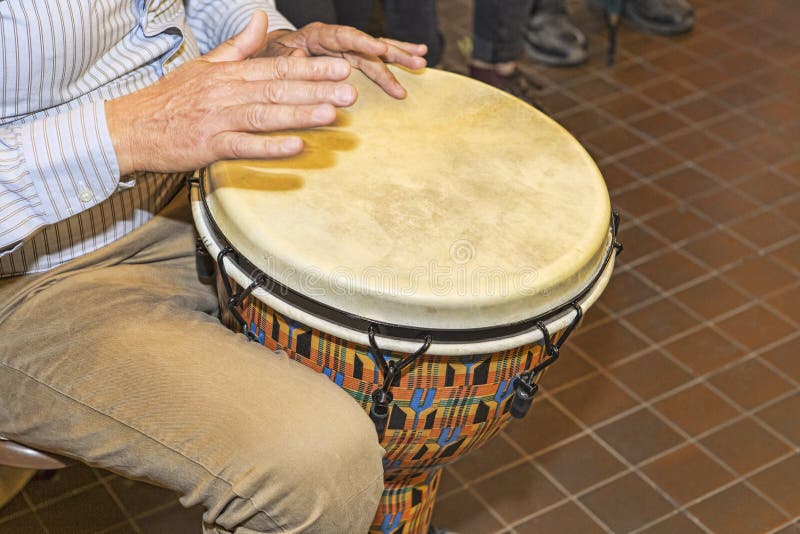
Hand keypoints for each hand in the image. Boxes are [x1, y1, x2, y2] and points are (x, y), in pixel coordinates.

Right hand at [105, 12, 356, 175]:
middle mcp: (227, 93)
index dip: (312, 69)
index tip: (342, 68)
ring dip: (300, 114)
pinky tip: (297, 147)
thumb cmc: (171, 98)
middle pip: (278, 90)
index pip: (277, 68)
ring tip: (333, 114)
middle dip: (317, 89)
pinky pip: (244, 146)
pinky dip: (270, 147)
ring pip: (265, 115)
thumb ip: (239, 45)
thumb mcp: (205, 64)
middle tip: (351, 91)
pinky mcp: (209, 146)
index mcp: (229, 73)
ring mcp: (218, 119)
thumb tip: (262, 19)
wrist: (129, 127)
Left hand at [265, 23, 427, 98]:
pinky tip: (416, 57)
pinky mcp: (350, 60)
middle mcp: (335, 40)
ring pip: (376, 51)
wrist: (267, 58)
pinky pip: (374, 59)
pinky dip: (394, 58)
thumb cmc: (267, 59)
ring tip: (421, 62)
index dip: (363, 42)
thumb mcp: (271, 59)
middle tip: (414, 66)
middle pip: (367, 46)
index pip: (344, 37)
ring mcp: (344, 50)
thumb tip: (300, 58)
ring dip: (400, 56)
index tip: (380, 49)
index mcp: (317, 35)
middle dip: (392, 55)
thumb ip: (285, 59)